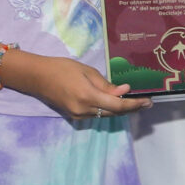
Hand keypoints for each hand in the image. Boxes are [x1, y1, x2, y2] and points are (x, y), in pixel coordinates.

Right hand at [6, 52, 152, 119]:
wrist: (37, 77)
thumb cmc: (62, 68)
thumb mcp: (87, 72)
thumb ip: (106, 85)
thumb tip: (124, 92)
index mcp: (88, 96)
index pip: (117, 106)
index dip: (134, 105)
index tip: (148, 102)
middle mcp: (84, 110)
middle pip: (114, 113)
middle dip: (131, 108)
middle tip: (146, 102)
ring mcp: (78, 115)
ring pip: (106, 115)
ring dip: (120, 109)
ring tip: (134, 102)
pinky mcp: (74, 116)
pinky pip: (96, 114)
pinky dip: (107, 109)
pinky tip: (115, 102)